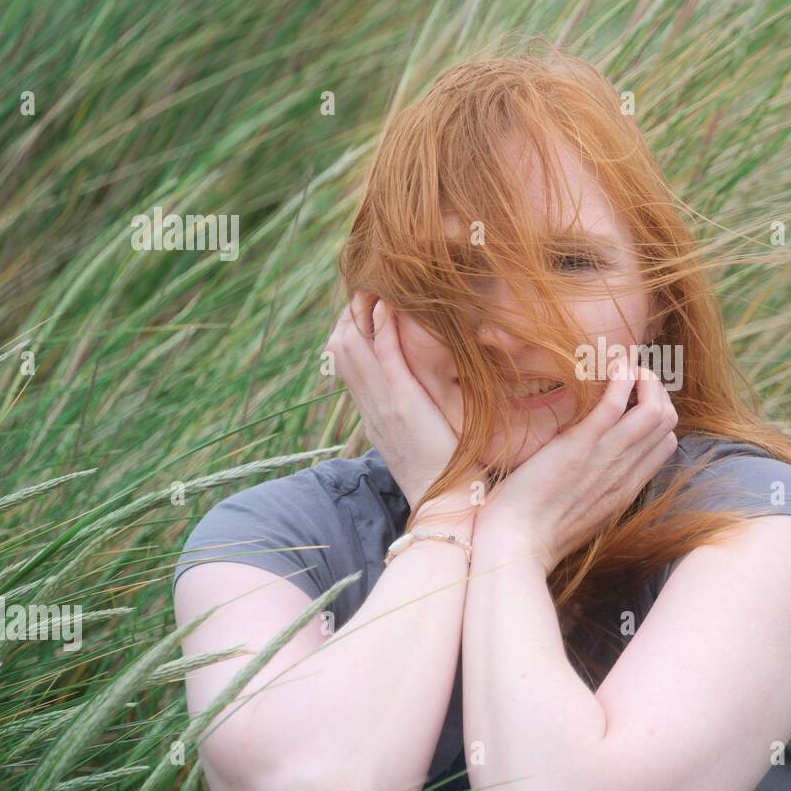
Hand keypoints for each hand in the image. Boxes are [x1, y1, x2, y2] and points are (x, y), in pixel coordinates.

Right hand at [326, 292, 482, 509]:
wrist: (448, 505)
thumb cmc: (446, 475)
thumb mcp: (421, 438)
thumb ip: (415, 412)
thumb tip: (423, 394)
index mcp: (374, 413)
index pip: (348, 360)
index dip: (353, 327)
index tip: (368, 304)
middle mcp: (370, 406)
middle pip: (341, 346)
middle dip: (352, 311)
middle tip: (370, 286)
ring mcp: (382, 405)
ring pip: (353, 346)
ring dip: (362, 312)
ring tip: (376, 284)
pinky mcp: (402, 405)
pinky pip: (384, 357)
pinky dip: (383, 329)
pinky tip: (389, 306)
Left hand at [474, 357, 678, 569]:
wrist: (516, 547)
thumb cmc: (534, 533)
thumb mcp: (578, 515)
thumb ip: (592, 491)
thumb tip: (586, 472)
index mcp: (625, 490)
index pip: (666, 444)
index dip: (658, 415)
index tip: (634, 398)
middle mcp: (624, 473)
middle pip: (667, 422)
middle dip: (656, 390)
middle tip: (631, 375)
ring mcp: (606, 458)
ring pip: (655, 410)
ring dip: (645, 378)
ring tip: (625, 364)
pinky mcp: (580, 446)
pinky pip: (615, 403)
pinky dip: (622, 377)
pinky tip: (612, 365)